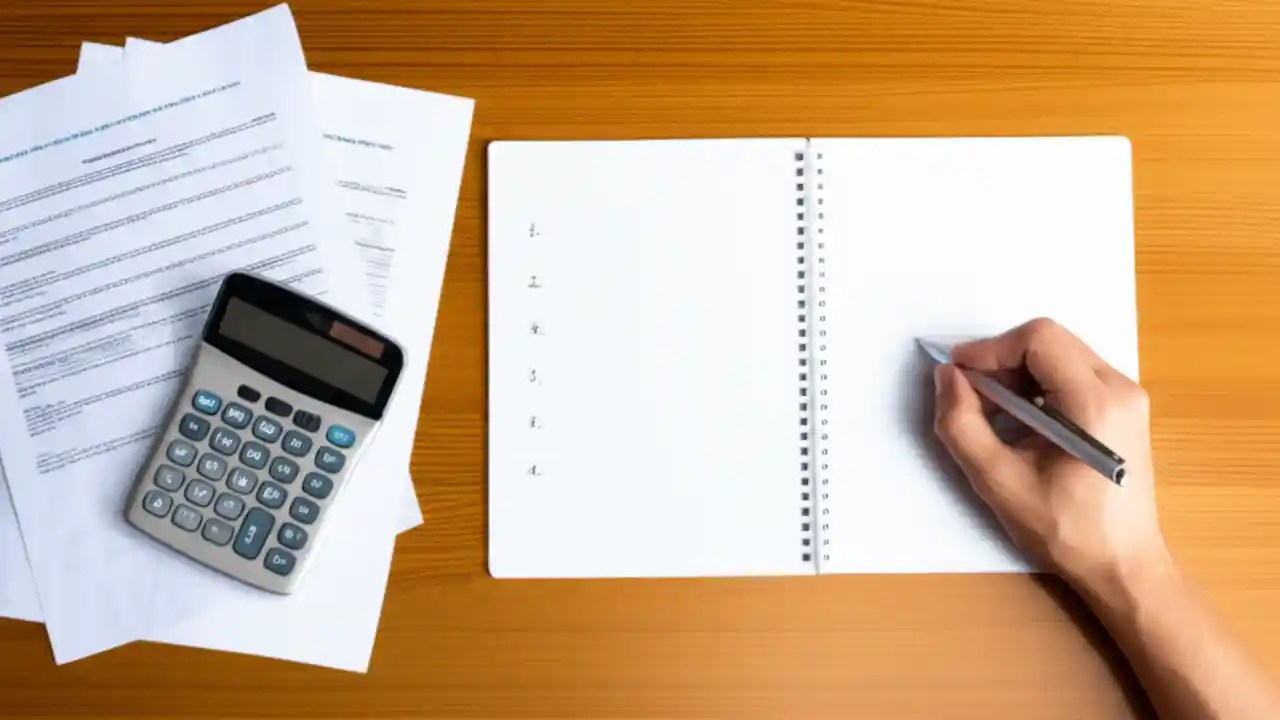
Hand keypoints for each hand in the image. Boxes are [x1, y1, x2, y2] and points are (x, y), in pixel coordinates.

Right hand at [932, 318, 1169, 589]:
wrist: (1123, 566)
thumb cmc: (1065, 531)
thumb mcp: (999, 481)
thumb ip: (963, 424)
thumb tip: (947, 377)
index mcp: (1096, 403)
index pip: (1039, 339)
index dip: (990, 349)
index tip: (958, 376)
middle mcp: (1121, 388)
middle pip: (1050, 342)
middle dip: (1002, 360)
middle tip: (972, 395)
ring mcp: (1128, 397)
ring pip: (1061, 355)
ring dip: (1019, 373)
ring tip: (994, 413)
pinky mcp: (1124, 410)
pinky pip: (1074, 375)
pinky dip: (1039, 386)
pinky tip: (1023, 422)